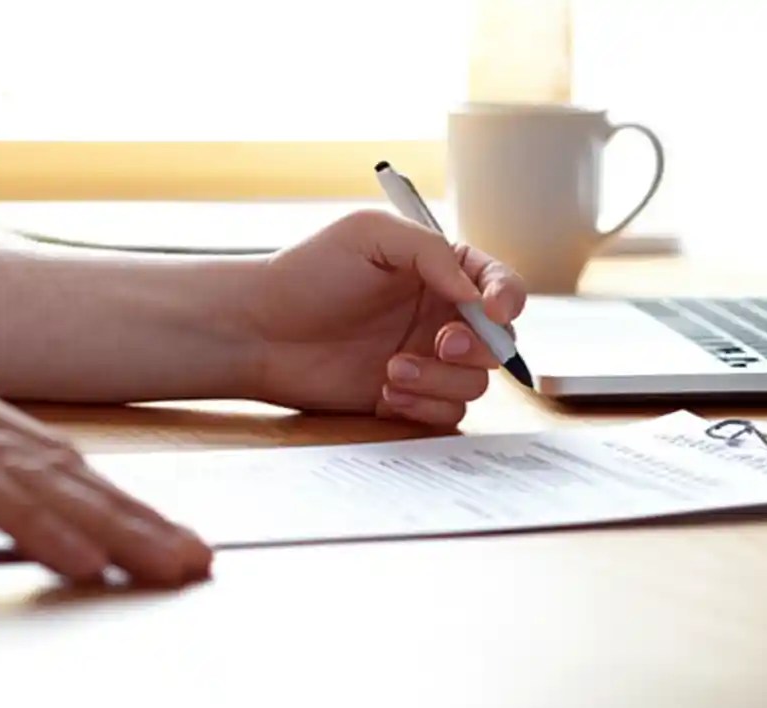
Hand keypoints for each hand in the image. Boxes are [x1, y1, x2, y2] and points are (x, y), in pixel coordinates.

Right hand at [0, 356, 211, 584]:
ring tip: (168, 567)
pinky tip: (85, 563)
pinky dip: (44, 530)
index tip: (158, 540)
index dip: (110, 503)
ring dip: (115, 529)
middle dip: (136, 518)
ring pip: (44, 477)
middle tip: (193, 558)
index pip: (49, 459)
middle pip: (64, 466)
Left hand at [248, 210, 526, 425]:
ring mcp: (425, 359)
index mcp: (439, 272)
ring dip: (442, 379)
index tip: (492, 309)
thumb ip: (432, 251)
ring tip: (392, 370)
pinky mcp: (407, 398)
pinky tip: (384, 392)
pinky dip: (424, 407)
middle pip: (498, 341)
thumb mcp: (370, 235)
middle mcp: (439, 316)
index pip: (499, 284)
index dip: (507, 298)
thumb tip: (475, 292)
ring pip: (475, 382)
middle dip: (479, 345)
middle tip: (442, 344)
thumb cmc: (307, 274)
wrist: (259, 331)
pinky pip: (446, 414)